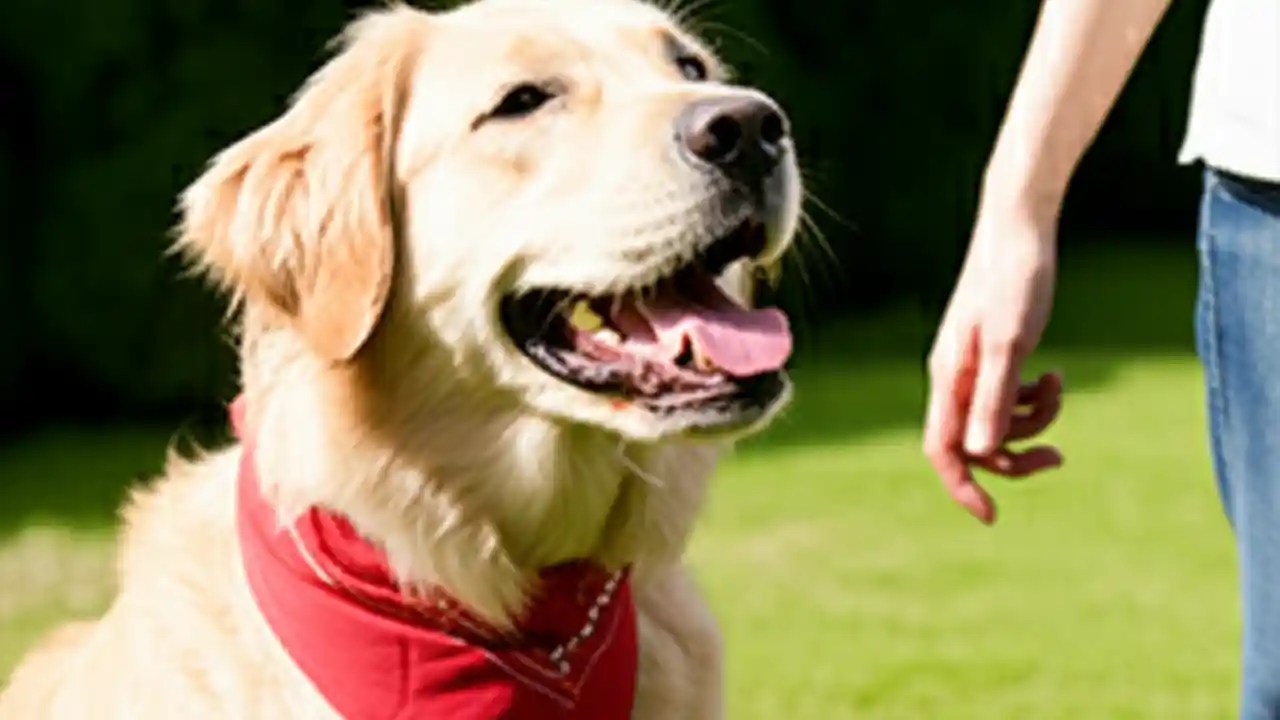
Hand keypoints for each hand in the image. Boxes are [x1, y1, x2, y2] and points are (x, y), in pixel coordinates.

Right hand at [923, 208, 1064, 523]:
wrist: (1019, 225)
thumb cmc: (1014, 279)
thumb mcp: (1011, 342)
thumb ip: (996, 397)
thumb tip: (984, 453)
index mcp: (949, 377)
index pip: (943, 448)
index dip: (962, 487)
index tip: (992, 517)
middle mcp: (954, 377)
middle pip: (975, 443)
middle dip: (1015, 456)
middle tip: (1060, 456)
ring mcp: (973, 365)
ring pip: (996, 421)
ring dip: (1032, 420)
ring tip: (1059, 388)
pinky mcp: (994, 352)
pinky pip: (1008, 396)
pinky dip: (1034, 397)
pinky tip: (1055, 375)